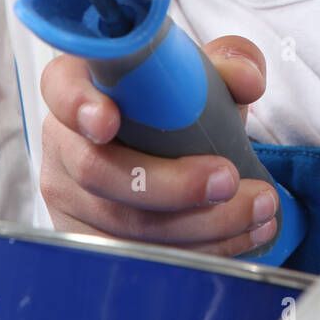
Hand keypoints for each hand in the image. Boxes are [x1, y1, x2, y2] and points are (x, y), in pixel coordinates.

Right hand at [39, 35, 279, 256]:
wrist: (174, 146)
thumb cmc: (177, 102)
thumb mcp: (205, 73)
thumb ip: (229, 62)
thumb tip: (248, 81)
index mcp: (83, 83)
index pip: (62, 86)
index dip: (79, 104)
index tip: (108, 121)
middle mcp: (66, 141)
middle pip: (97, 170)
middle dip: (170, 184)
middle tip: (227, 179)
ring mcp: (71, 197)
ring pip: (123, 223)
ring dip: (200, 224)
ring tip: (257, 207)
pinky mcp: (89, 241)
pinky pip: (137, 257)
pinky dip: (198, 250)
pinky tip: (240, 235)